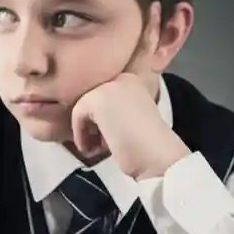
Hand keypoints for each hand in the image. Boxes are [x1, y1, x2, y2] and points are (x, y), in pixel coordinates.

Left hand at [69, 72, 190, 179]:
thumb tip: (94, 120)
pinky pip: (77, 116)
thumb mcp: (133, 120)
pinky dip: (81, 135)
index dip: (101, 120)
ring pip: (83, 108)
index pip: (105, 96)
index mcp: (134, 82)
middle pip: (92, 100)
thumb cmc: (148, 147)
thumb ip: (116, 113)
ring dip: (85, 131)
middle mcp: (122, 78)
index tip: (104, 138)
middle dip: (91, 124)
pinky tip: (93, 148)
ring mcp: (109, 86)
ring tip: (97, 148)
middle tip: (99, 145)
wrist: (157, 154)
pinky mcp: (96, 99)